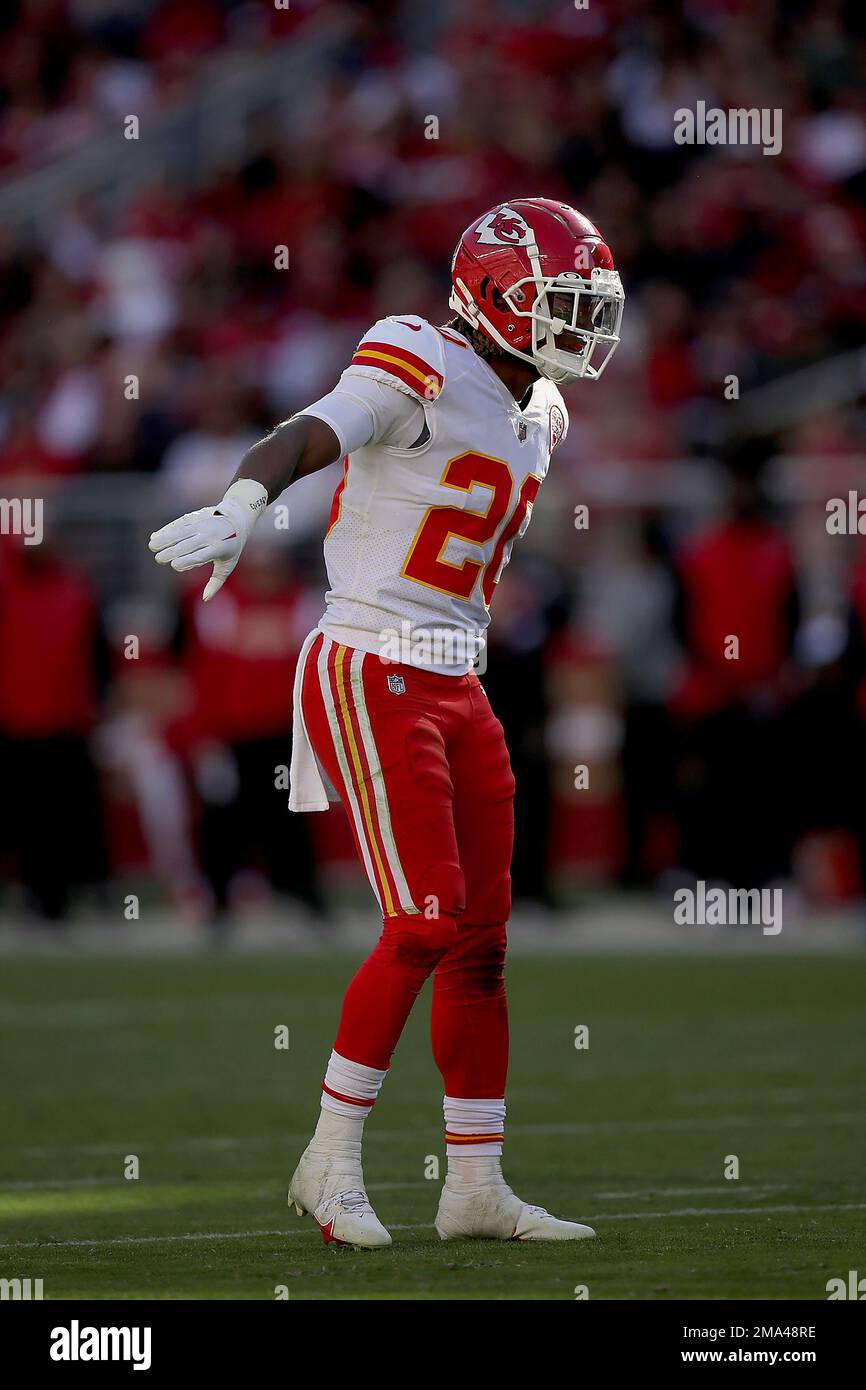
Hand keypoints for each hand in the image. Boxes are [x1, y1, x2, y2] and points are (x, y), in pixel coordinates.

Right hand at [149, 480, 267, 600]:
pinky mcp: (195, 517)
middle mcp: (210, 535)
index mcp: (219, 549)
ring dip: (165, 539)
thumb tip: (205, 599)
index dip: (186, 560)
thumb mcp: (228, 566)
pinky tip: (156, 536)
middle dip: (171, 551)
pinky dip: (167, 529)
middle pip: (187, 544)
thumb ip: (216, 583)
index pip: (200, 556)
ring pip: (181, 532)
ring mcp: (202, 525)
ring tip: (152, 546)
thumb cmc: (231, 548)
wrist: (237, 519)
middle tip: (159, 559)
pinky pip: (179, 523)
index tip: (174, 566)